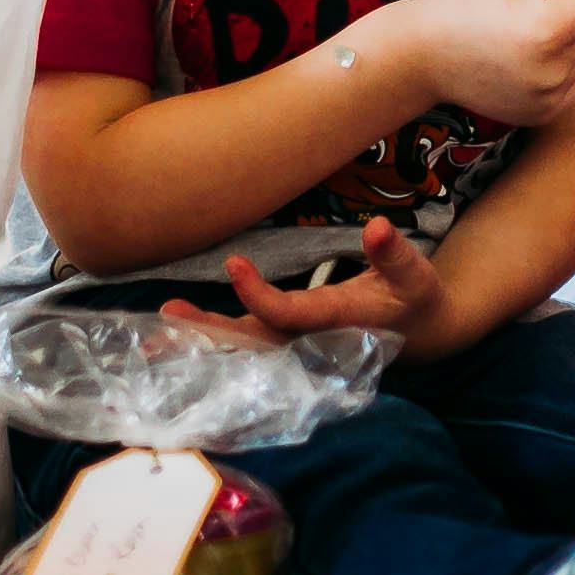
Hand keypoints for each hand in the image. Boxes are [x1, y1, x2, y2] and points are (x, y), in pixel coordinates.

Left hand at [176, 216, 445, 349]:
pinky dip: (211, 339)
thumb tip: (378, 226)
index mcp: (334, 322)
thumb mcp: (414, 276)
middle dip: (208, 333)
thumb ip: (394, 255)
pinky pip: (243, 344)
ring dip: (200, 339)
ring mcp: (294, 345)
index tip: (234, 264)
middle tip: (167, 317)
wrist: (417, 336)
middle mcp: (306, 341)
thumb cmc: (413, 300)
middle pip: (250, 343)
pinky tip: (176, 329)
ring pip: (240, 349)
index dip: (259, 295)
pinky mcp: (286, 339)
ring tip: (156, 329)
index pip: (288, 315)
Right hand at [389, 0, 574, 127]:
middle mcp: (555, 71)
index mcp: (549, 30)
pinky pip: (573, 77)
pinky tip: (519, 60)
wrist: (421, 56)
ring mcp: (550, 98)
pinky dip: (556, 64)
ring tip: (515, 37)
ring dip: (564, 38)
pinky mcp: (545, 114)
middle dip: (572, 10)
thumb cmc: (466, 2)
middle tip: (523, 12)